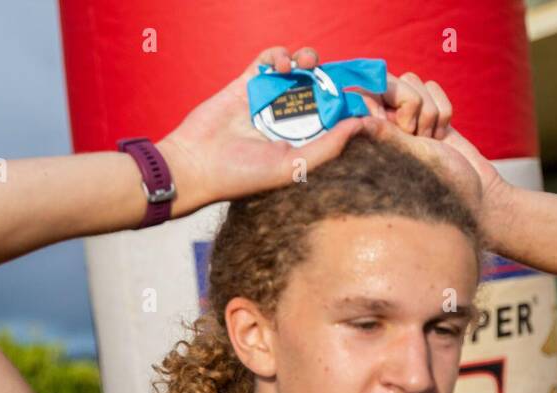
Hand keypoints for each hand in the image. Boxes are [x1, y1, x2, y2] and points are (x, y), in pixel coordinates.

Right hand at [157, 46, 375, 213]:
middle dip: (329, 77)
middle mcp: (287, 119)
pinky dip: (279, 55)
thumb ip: (328, 147)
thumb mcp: (293, 167)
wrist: (196, 164)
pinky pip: (268, 60)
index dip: (346, 104)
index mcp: (302, 140)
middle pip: (318, 88)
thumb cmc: (242, 175)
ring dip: (307, 60)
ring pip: (297, 70)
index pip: (333, 117)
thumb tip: (359, 125)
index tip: (358, 97)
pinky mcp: (247, 84)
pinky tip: (282, 65)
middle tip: (334, 74)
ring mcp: (268, 99)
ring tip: (306, 64)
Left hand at [355, 76, 505, 233]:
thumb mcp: (407, 154)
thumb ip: (383, 129)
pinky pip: (431, 87)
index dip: (378, 98)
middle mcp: (381, 123)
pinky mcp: (426, 111)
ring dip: (427, 111)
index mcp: (369, 135)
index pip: (361, 93)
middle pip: (388, 80)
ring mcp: (404, 116)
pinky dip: (442, 111)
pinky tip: (441, 136)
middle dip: (409, 104)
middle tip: (414, 134)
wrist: (474, 191)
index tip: (396, 124)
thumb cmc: (437, 182)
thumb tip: (356, 111)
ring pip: (411, 81)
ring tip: (429, 140)